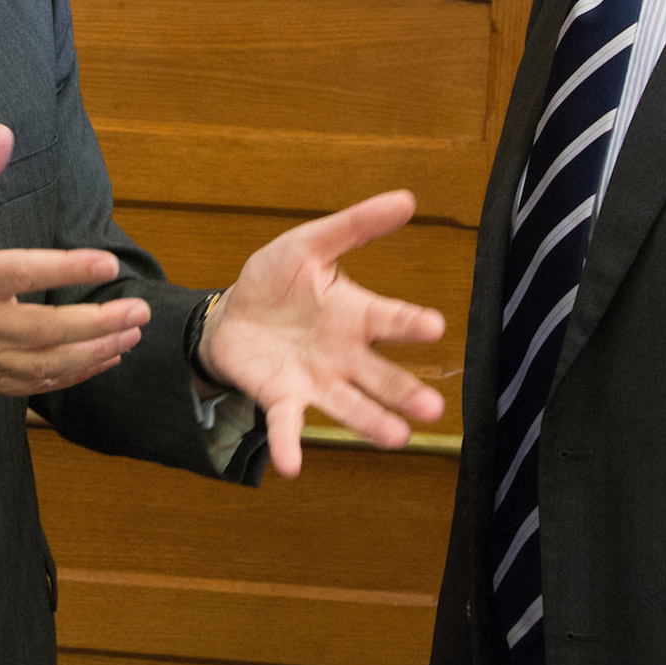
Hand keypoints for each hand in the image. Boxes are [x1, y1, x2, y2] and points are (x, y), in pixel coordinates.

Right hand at [0, 126, 149, 395]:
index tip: (108, 263)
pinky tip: (100, 359)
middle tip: (138, 311)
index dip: (70, 269)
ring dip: (95, 352)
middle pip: (48, 330)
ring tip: (130, 335)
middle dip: (100, 323)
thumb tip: (3, 134)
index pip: (26, 272)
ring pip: (47, 363)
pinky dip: (72, 375)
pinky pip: (34, 385)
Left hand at [197, 190, 445, 476]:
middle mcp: (344, 354)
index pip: (390, 319)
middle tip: (432, 409)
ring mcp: (316, 380)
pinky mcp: (282, 399)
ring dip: (371, 422)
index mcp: (354, 313)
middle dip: (405, 391)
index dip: (410, 323)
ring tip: (396, 438)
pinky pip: (287, 425)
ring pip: (349, 405)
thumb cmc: (277, 280)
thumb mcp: (309, 244)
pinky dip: (289, 444)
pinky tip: (291, 465)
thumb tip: (405, 199)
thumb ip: (354, 226)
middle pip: (381, 375)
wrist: (230, 315)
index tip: (434, 326)